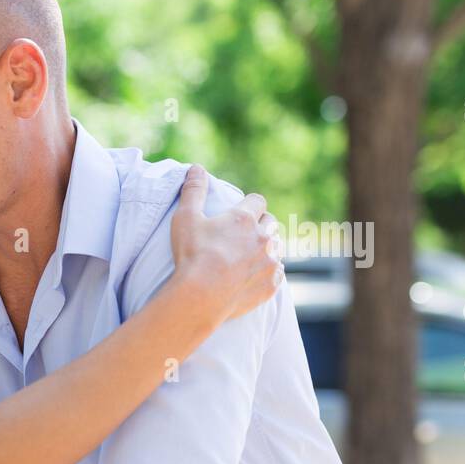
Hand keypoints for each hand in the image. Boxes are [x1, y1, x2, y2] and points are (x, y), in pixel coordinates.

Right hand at [170, 165, 283, 323]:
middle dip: (261, 225)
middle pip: (271, 222)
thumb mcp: (185, 218)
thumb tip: (196, 167)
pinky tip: (256, 276)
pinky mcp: (271, 284)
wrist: (200, 297)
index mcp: (244, 219)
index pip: (258, 201)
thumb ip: (193, 190)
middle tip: (245, 234)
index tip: (242, 211)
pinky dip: (270, 273)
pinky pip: (279, 274)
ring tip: (251, 256)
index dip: (250, 204)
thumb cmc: (191, 255)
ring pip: (277, 248)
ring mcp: (270, 262)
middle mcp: (263, 237)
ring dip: (268, 248)